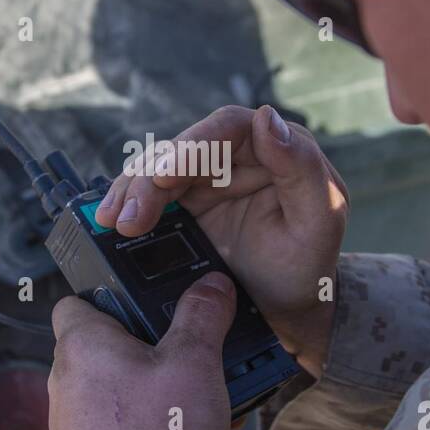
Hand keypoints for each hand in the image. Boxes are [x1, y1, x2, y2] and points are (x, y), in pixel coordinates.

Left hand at [48, 272, 236, 429]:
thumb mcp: (193, 363)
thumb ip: (202, 317)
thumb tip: (211, 284)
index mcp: (81, 345)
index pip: (75, 301)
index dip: (110, 297)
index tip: (148, 305)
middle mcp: (65, 382)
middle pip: (109, 349)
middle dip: (154, 353)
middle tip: (193, 361)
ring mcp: (71, 424)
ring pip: (121, 393)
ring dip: (160, 396)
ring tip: (203, 410)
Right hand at [94, 105, 348, 377]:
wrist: (283, 313)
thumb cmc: (307, 266)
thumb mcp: (321, 221)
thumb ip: (303, 169)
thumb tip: (266, 117)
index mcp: (276, 147)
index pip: (229, 127)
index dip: (194, 143)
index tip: (168, 173)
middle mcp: (236, 154)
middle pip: (183, 147)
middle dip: (152, 178)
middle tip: (132, 217)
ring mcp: (204, 178)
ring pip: (157, 166)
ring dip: (131, 190)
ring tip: (115, 223)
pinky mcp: (180, 203)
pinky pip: (145, 192)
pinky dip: (124, 202)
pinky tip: (108, 220)